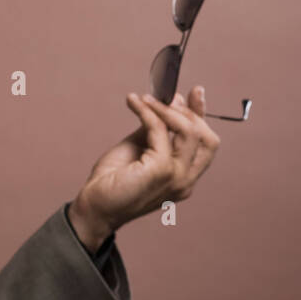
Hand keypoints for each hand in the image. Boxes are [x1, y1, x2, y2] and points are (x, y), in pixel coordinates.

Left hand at [69, 86, 221, 247]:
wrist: (93, 207)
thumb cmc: (112, 182)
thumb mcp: (138, 150)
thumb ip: (155, 131)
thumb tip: (166, 104)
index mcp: (184, 177)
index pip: (206, 143)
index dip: (202, 115)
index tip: (194, 93)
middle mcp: (186, 180)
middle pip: (207, 137)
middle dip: (188, 112)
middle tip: (164, 99)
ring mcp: (177, 178)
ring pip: (189, 131)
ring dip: (167, 109)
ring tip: (145, 100)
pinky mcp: (161, 171)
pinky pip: (160, 131)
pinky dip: (147, 112)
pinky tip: (134, 104)